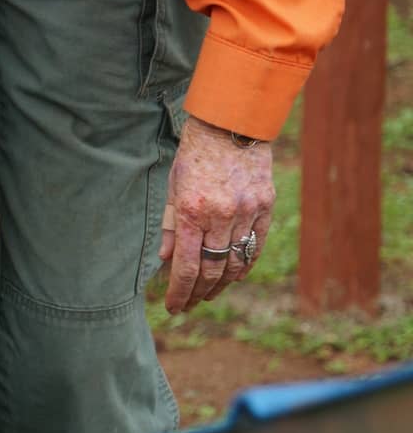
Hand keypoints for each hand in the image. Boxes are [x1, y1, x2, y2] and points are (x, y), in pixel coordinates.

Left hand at [159, 116, 274, 313]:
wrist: (231, 125)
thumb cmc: (194, 157)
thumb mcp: (173, 189)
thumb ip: (171, 227)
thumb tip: (166, 261)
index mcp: (192, 212)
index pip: (186, 267)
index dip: (179, 293)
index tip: (173, 307)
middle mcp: (221, 215)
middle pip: (211, 270)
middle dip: (197, 293)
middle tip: (188, 305)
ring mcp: (247, 211)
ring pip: (234, 263)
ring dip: (220, 285)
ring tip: (207, 295)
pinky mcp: (265, 206)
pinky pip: (255, 246)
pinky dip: (243, 266)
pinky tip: (232, 277)